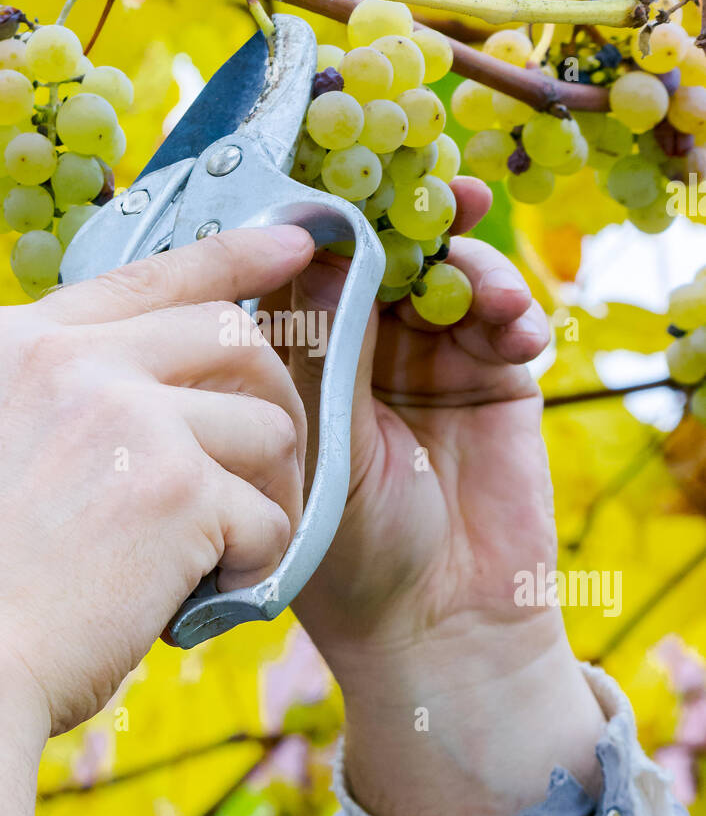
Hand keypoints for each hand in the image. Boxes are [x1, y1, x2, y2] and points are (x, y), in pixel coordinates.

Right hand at [0, 225, 312, 735]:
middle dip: (272, 391)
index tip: (292, 245)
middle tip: (274, 456)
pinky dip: (258, 562)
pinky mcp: (181, 496)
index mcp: (12, 343)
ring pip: (268, 426)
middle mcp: (76, 363)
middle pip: (229, 337)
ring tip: (238, 544)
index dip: (232, 257)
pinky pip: (268, 518)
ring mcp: (134, 422)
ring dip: (270, 488)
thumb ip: (18, 401)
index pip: (146, 275)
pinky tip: (220, 593)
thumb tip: (71, 402)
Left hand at [286, 182, 605, 815]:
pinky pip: (506, 319)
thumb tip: (315, 242)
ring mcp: (433, 361)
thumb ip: (321, 347)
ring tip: (484, 288)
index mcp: (302, 363)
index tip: (353, 185)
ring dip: (472, 265)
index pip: (314, 268)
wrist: (436, 630)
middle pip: (387, 255)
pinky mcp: (497, 380)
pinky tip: (513, 329)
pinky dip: (512, 310)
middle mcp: (364, 351)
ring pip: (450, 276)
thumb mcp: (319, 444)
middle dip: (413, 219)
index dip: (333, 221)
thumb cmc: (347, 554)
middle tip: (444, 191)